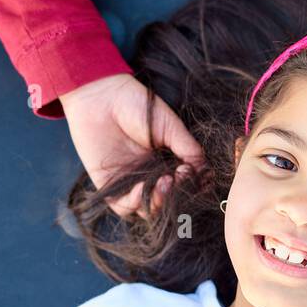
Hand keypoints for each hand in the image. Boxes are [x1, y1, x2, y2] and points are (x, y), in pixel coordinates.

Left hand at [59, 74, 205, 219]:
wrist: (102, 97)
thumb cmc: (138, 105)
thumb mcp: (171, 127)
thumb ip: (189, 150)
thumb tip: (205, 172)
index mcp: (167, 162)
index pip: (185, 185)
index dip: (192, 186)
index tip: (191, 173)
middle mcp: (150, 175)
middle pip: (168, 201)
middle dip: (177, 196)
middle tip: (177, 179)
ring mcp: (130, 182)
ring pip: (148, 209)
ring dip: (159, 202)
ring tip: (164, 184)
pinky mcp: (108, 186)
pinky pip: (123, 207)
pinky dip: (136, 204)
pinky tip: (142, 189)